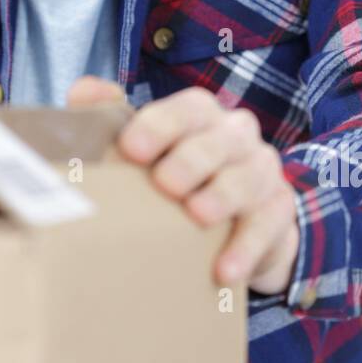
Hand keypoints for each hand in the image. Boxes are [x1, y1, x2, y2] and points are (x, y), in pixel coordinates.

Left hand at [66, 77, 299, 294]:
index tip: (131, 148)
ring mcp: (262, 171)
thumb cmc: (177, 176)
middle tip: (164, 184)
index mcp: (202, 115)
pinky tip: (224, 270)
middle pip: (219, 140)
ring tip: (197, 215)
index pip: (187, 108)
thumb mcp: (144, 147)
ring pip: (248, 177)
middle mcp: (236, 135)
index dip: (159, 125)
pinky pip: (267, 225)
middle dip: (192, 159)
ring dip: (222, 196)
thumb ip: (110, 116)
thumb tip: (83, 92)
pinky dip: (246, 248)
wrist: (234, 219)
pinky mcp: (278, 211)